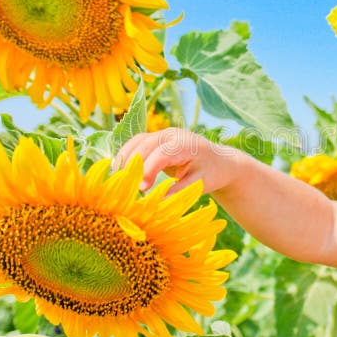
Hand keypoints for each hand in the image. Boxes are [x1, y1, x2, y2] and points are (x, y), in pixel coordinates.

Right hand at [113, 128, 241, 193]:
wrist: (219, 161)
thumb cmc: (211, 173)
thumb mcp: (198, 185)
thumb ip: (178, 191)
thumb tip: (156, 202)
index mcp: (186, 144)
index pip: (162, 153)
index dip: (149, 170)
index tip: (142, 189)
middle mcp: (172, 134)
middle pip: (145, 144)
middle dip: (133, 165)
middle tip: (124, 187)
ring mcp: (163, 134)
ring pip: (137, 141)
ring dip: (125, 159)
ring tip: (118, 181)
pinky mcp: (155, 138)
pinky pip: (136, 143)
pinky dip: (127, 156)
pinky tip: (121, 172)